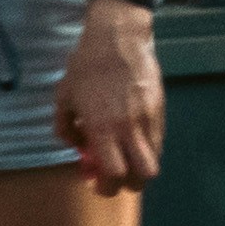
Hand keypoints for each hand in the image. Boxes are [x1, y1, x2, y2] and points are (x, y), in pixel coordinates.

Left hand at [62, 0, 166, 195]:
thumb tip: (78, 146)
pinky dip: (148, 147)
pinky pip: (158, 139)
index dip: (107, 188)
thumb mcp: (64, 97)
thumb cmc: (85, 66)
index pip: (114, 175)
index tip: (98, 183)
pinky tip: (134, 136)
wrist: (118, 37)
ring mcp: (148, 119)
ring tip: (127, 156)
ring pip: (154, 160)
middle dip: (129, 184)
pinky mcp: (160, 108)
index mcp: (103, 129)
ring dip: (140, 166)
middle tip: (116, 174)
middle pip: (142, 176)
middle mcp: (129, 129)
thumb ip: (65, 128)